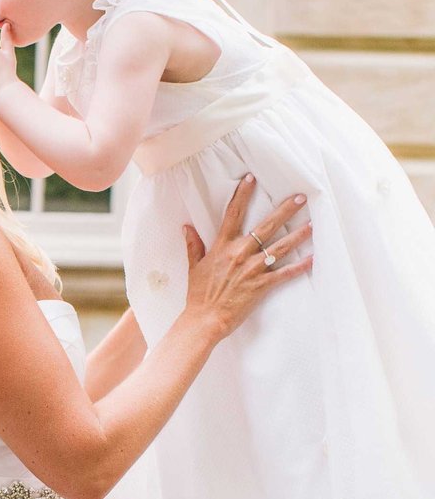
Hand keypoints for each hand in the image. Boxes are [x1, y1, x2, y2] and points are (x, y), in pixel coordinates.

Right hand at [183, 176, 311, 341]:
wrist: (204, 320)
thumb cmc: (199, 295)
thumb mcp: (194, 267)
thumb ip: (193, 245)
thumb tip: (187, 227)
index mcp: (223, 247)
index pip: (233, 214)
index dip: (242, 195)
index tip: (251, 178)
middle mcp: (240, 254)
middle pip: (266, 226)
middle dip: (285, 210)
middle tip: (300, 197)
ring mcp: (253, 269)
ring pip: (280, 247)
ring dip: (298, 235)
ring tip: (313, 224)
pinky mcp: (262, 285)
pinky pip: (285, 273)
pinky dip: (300, 266)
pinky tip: (313, 258)